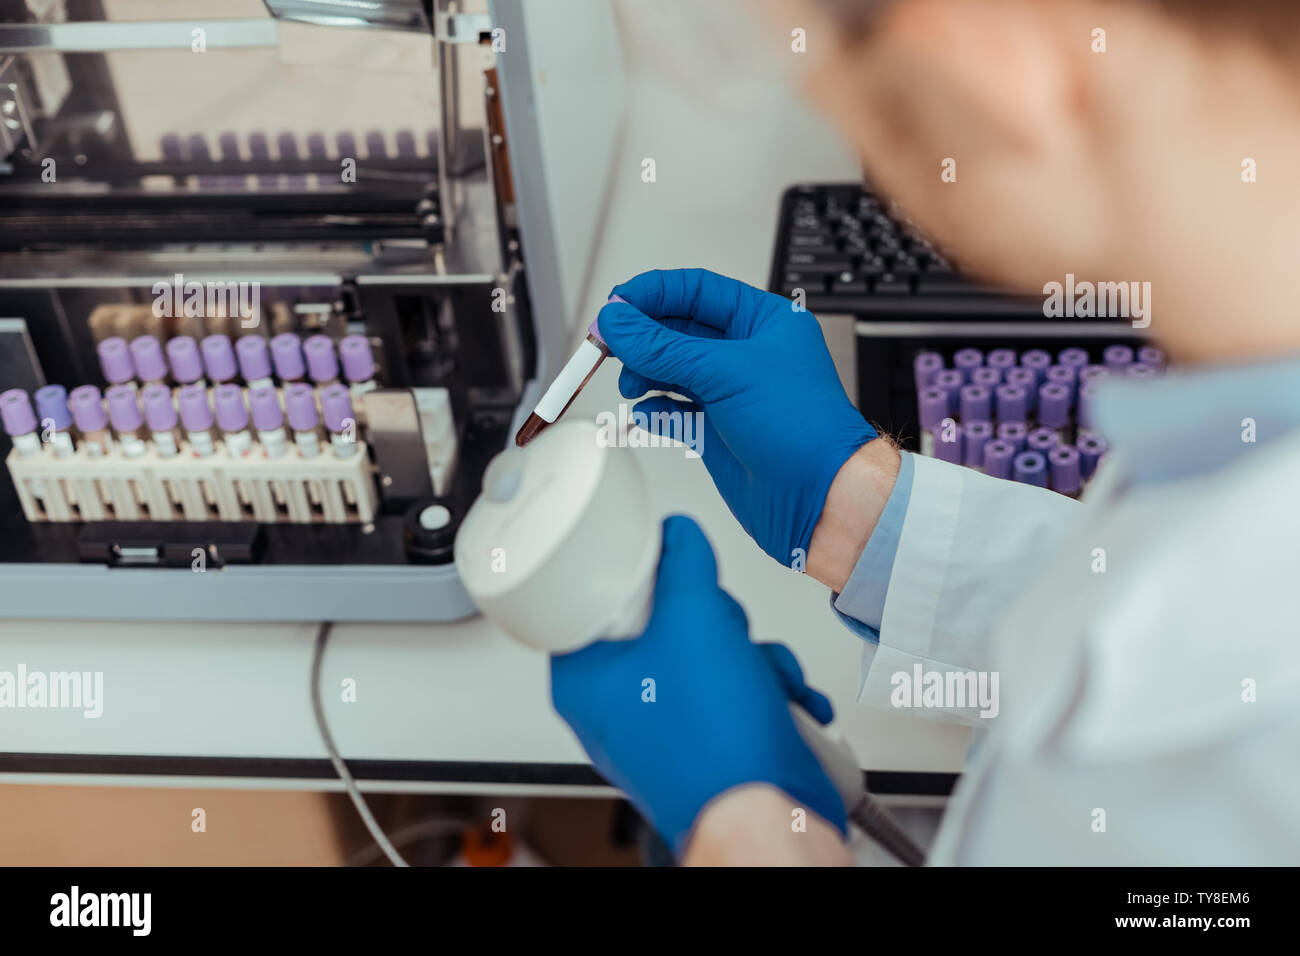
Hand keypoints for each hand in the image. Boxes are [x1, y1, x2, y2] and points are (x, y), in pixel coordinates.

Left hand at [550, 515, 847, 855]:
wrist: (767, 816)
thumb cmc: (713, 745)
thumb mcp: (695, 619)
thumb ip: (683, 563)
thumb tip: (677, 537)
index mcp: (587, 680)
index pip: (596, 599)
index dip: (642, 579)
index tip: (669, 573)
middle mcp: (620, 708)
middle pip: (664, 623)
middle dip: (716, 624)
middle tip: (721, 637)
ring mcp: (666, 729)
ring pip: (710, 654)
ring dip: (752, 658)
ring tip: (759, 679)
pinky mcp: (711, 743)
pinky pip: (736, 692)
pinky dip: (767, 691)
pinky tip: (780, 703)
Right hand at [598, 269, 876, 567]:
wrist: (819, 496)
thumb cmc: (805, 430)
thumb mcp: (726, 373)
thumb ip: (663, 347)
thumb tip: (619, 322)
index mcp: (763, 322)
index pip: (697, 290)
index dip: (653, 295)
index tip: (616, 306)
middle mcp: (747, 354)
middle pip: (678, 329)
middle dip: (640, 336)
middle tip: (606, 343)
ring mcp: (731, 392)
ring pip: (671, 369)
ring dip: (644, 372)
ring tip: (631, 382)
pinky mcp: (717, 429)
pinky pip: (674, 409)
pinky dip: (654, 408)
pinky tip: (644, 410)